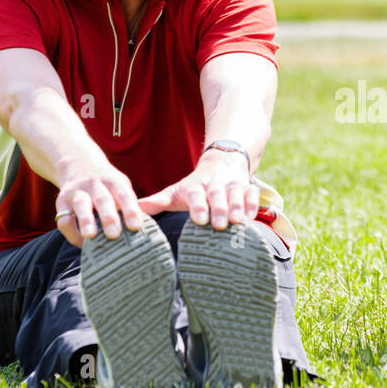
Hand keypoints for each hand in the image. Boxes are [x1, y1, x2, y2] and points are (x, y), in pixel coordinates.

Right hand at [54, 160, 145, 247]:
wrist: (78, 164)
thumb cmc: (108, 185)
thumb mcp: (120, 186)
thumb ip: (128, 204)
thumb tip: (141, 232)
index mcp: (113, 180)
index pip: (124, 194)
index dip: (130, 210)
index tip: (136, 227)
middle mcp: (94, 183)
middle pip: (102, 199)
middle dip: (108, 217)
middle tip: (114, 234)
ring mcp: (76, 191)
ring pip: (81, 205)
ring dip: (86, 220)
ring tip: (90, 236)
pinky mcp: (61, 201)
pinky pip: (63, 218)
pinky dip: (71, 232)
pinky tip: (82, 244)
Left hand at [138, 149, 256, 229]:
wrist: (221, 163)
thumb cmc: (195, 187)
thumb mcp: (176, 192)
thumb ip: (158, 202)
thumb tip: (134, 210)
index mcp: (195, 187)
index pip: (196, 195)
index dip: (198, 207)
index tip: (199, 220)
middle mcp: (214, 185)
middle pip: (217, 195)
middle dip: (219, 208)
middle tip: (219, 224)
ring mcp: (232, 185)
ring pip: (236, 193)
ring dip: (236, 207)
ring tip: (237, 222)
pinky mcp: (247, 187)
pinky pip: (252, 194)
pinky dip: (252, 205)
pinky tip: (250, 218)